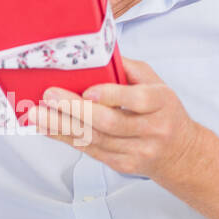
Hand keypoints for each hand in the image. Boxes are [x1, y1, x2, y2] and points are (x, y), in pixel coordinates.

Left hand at [24, 57, 205, 182]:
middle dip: (76, 110)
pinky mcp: (124, 165)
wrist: (180, 153)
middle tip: (49, 96)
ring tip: (37, 114)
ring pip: (95, 140)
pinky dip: (66, 138)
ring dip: (62, 126)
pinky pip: (91, 151)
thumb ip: (129, 69)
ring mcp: (138, 151)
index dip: (112, 95)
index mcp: (162, 103)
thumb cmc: (162, 111)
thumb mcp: (156, 83)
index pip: (138, 100)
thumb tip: (97, 52)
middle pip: (110, 123)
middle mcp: (152, 129)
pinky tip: (47, 128)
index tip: (88, 90)